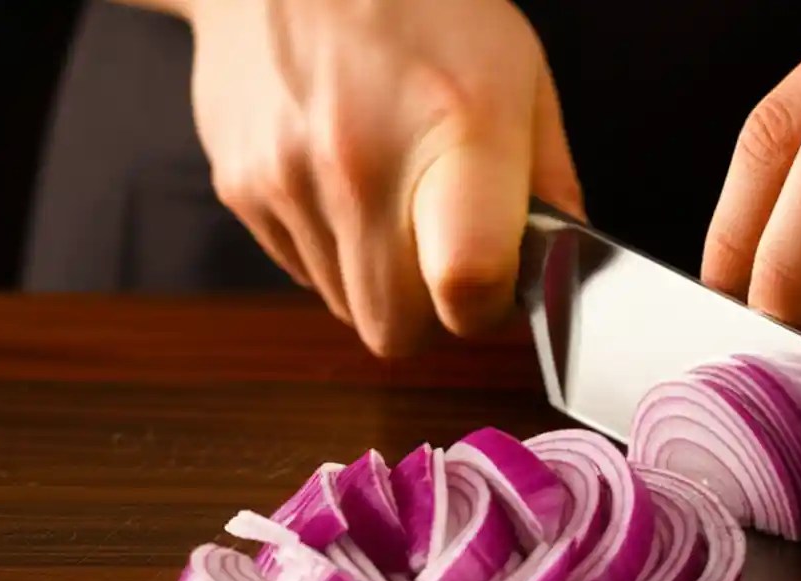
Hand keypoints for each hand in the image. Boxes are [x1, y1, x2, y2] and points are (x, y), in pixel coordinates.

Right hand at [185, 0, 582, 354]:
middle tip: (443, 256)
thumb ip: (548, 180)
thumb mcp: (518, 71)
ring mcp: (288, 181)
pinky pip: (301, 270)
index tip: (493, 285)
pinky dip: (331, 250)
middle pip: (395, 329)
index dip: (486, 308)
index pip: (467, 284)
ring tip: (389, 199)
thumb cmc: (420, 5)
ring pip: (345, 307)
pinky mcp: (240, 188)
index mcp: (455, 132)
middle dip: (429, 313)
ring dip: (378, 281)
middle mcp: (361, 165)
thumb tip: (560, 266)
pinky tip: (341, 181)